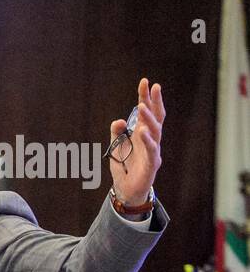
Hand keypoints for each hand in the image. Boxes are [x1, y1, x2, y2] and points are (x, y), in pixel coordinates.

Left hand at [108, 78, 164, 205]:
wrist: (127, 189)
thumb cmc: (125, 166)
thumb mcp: (116, 147)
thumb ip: (116, 133)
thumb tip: (118, 120)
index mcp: (143, 133)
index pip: (146, 112)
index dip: (146, 97)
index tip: (145, 82)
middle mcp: (151, 139)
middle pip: (155, 117)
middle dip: (154, 102)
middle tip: (152, 87)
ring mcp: (153, 151)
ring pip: (155, 131)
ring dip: (148, 118)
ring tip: (141, 106)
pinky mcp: (151, 164)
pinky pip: (151, 150)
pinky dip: (147, 140)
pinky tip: (142, 131)